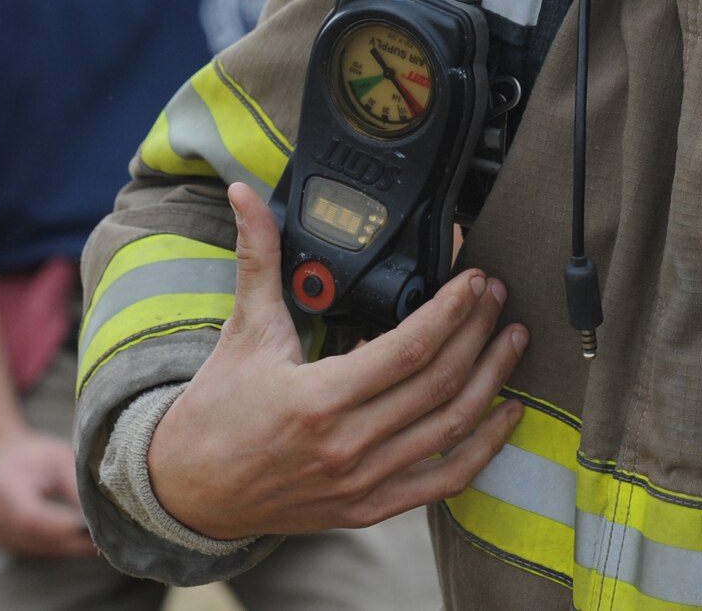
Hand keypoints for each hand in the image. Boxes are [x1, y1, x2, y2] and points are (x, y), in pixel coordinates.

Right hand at [0, 426, 97, 556]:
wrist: (0, 457)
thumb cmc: (33, 455)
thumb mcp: (57, 458)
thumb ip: (74, 485)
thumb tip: (97, 512)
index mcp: (7, 488)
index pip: (31, 516)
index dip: (60, 525)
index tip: (89, 527)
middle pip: (36, 537)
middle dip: (71, 541)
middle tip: (104, 539)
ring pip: (37, 548)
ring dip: (67, 548)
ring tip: (97, 541)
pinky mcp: (4, 540)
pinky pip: (34, 549)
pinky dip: (57, 547)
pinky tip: (77, 541)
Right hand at [148, 181, 526, 539]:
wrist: (188, 493)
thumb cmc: (217, 410)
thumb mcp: (243, 328)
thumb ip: (256, 257)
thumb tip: (243, 193)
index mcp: (317, 398)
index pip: (408, 349)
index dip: (450, 310)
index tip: (474, 279)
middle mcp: (347, 445)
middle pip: (439, 383)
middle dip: (478, 333)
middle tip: (498, 296)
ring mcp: (362, 482)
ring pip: (449, 428)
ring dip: (492, 381)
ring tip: (513, 340)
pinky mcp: (370, 507)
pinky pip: (444, 482)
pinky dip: (483, 449)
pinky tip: (506, 415)